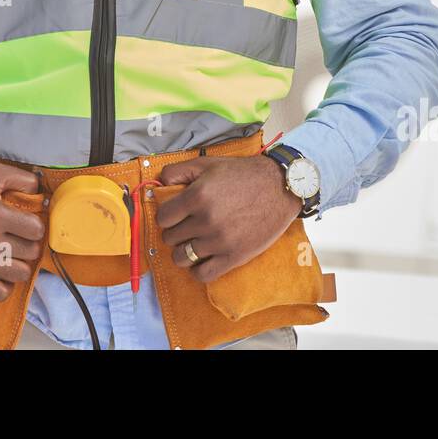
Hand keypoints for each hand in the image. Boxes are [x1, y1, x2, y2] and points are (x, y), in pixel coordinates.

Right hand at [0, 163, 44, 300]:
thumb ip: (23, 179)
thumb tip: (44, 196)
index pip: (36, 230)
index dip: (34, 226)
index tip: (26, 223)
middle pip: (31, 252)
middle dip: (28, 243)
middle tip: (18, 237)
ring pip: (20, 274)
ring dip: (19, 263)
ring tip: (10, 252)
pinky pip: (0, 293)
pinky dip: (5, 284)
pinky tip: (0, 270)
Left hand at [154, 154, 300, 282]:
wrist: (280, 188)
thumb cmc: (243, 174)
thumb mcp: (208, 164)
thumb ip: (178, 171)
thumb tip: (157, 184)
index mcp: (197, 196)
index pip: (163, 218)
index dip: (166, 216)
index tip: (175, 215)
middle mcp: (206, 220)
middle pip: (170, 238)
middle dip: (175, 232)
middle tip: (186, 226)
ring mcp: (219, 241)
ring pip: (182, 257)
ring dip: (183, 251)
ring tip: (192, 242)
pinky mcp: (234, 257)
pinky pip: (202, 274)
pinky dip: (197, 269)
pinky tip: (202, 258)